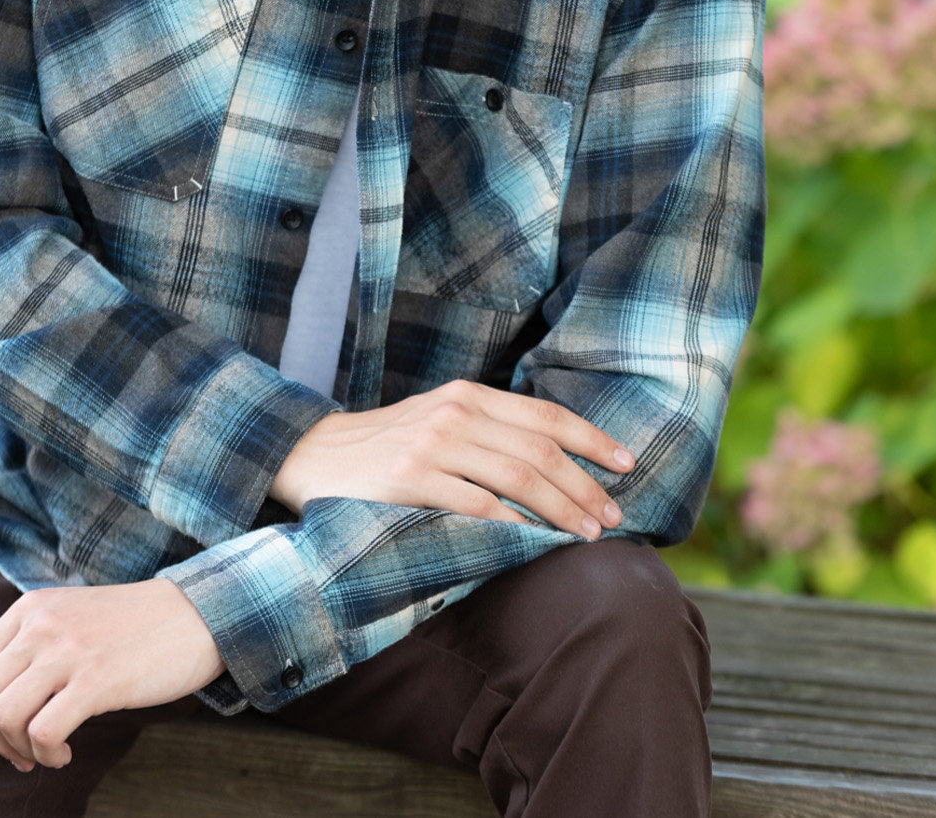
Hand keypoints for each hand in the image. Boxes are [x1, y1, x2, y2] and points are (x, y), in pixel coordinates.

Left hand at [0, 579, 223, 770]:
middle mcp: (43, 625)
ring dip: (18, 749)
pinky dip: (46, 754)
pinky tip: (65, 753)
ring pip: (5, 716)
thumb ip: (32, 646)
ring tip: (45, 754)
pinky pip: (43, 732)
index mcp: (32, 607)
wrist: (202, 614)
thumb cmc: (138, 626)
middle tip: (21, 754)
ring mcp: (69, 651)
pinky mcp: (98, 680)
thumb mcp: (74, 617)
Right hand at [271, 378, 634, 537]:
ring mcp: (432, 446)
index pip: (547, 416)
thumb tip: (554, 458)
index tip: (626, 464)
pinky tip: (534, 540)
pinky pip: (476, 505)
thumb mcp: (440, 419)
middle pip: (541, 452)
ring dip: (560, 510)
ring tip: (587, 532)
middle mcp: (456, 414)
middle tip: (613, 515)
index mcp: (469, 395)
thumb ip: (489, 430)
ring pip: (518, 479)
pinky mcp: (409, 480)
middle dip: (585, 486)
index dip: (593, 440)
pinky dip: (512, 525)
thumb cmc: (386, 445)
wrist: (309, 456)